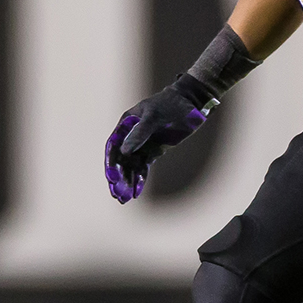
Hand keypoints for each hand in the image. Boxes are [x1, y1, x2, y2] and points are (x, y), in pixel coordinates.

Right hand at [104, 75, 214, 203]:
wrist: (191, 103)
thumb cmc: (171, 103)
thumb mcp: (155, 116)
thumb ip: (140, 133)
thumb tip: (125, 152)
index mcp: (126, 124)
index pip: (114, 147)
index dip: (111, 163)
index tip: (113, 178)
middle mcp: (131, 136)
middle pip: (120, 160)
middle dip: (118, 178)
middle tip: (118, 195)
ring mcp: (143, 144)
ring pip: (131, 167)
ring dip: (127, 182)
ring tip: (124, 199)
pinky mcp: (154, 151)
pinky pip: (143, 168)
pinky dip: (140, 180)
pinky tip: (137, 193)